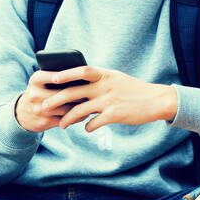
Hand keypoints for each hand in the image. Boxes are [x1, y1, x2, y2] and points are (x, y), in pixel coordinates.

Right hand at [14, 67, 89, 132]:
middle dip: (79, 94)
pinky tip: (84, 114)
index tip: (83, 77)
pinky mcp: (44, 122)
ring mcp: (39, 110)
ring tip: (91, 103)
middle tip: (93, 92)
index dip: (69, 77)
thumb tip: (81, 75)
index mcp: (35, 80)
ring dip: (80, 107)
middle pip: (63, 94)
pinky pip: (65, 120)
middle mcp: (35, 95)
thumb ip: (55, 77)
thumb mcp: (40, 82)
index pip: (53, 76)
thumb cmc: (39, 92)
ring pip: (66, 108)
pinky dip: (76, 117)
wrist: (21, 114)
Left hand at [39, 66, 176, 133]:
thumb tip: (79, 84)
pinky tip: (86, 128)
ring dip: (67, 119)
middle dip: (56, 100)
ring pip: (80, 110)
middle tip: (44, 106)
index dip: (65, 74)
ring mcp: (109, 100)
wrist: (156, 100)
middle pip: (74, 92)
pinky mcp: (114, 115)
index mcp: (105, 74)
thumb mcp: (116, 78)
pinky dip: (87, 126)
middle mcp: (105, 86)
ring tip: (61, 125)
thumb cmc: (134, 90)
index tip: (52, 78)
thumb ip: (99, 80)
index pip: (81, 71)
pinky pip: (94, 123)